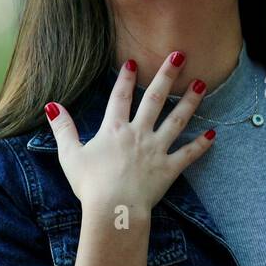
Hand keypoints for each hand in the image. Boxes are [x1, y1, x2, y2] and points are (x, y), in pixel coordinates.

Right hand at [45, 51, 214, 213]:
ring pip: (177, 120)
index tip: (134, 61)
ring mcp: (157, 150)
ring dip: (190, 102)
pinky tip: (213, 133)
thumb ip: (63, 128)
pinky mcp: (170, 168)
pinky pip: (188, 154)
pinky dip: (201, 144)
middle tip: (180, 55)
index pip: (120, 97)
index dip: (126, 79)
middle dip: (167, 75)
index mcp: (114, 129)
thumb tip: (51, 105)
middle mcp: (139, 134)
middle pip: (155, 99)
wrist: (114, 209)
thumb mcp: (69, 154)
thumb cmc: (90, 184)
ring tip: (202, 83)